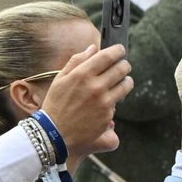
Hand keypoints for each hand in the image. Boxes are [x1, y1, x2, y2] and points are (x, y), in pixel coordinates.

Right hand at [42, 43, 132, 158]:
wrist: (55, 133)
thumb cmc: (56, 104)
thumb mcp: (60, 78)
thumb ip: (77, 61)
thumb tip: (93, 48)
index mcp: (82, 74)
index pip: (108, 56)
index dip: (118, 51)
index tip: (120, 50)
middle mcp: (95, 86)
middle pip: (122, 68)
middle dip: (124, 64)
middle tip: (123, 65)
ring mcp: (103, 102)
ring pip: (126, 85)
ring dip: (126, 80)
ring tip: (122, 81)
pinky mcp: (108, 115)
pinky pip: (118, 102)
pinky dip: (115, 98)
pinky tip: (107, 100)